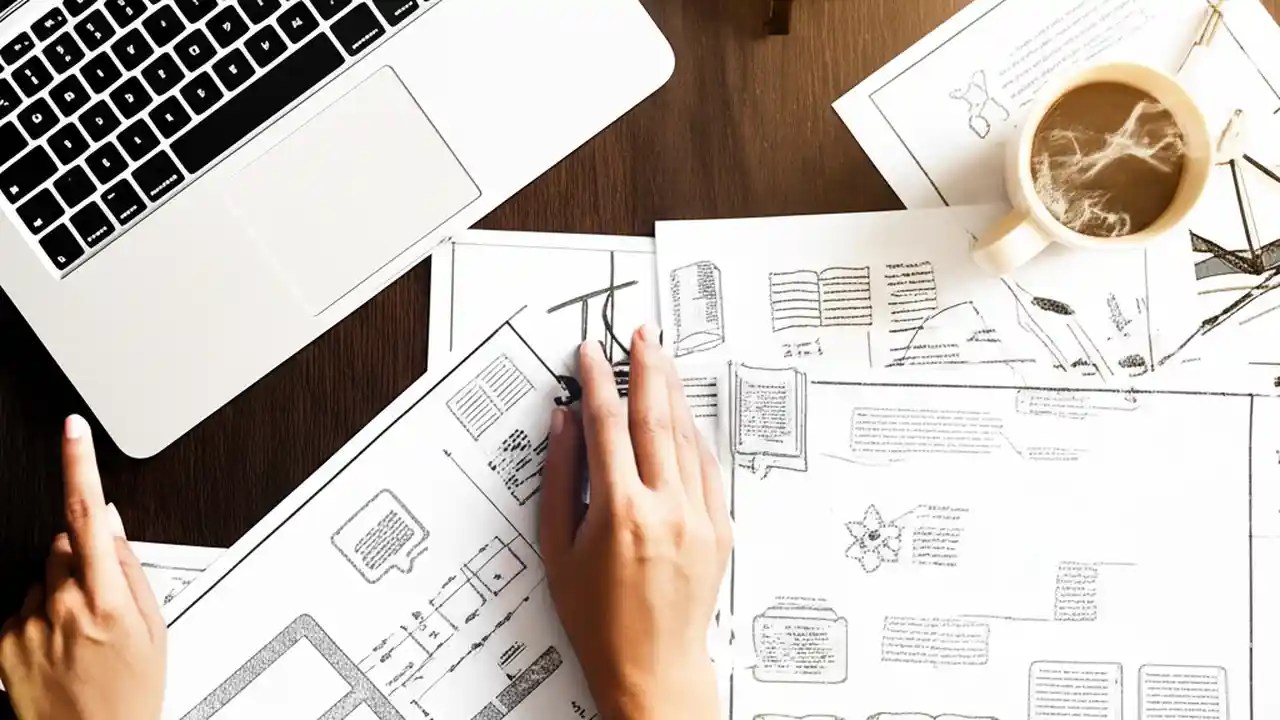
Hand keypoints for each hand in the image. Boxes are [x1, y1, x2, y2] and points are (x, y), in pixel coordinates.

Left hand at [0, 416, 166, 719]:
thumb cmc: (130, 695)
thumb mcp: (156, 630)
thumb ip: (133, 569)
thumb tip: (114, 524)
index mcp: (108, 600)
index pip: (88, 515)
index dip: (79, 465)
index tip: (73, 430)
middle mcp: (62, 607)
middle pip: (65, 543)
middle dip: (84, 554)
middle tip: (105, 599)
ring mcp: (28, 625)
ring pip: (44, 574)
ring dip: (63, 588)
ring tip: (84, 632)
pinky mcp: (3, 641)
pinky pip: (24, 605)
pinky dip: (42, 616)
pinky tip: (61, 646)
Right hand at [540, 328, 731, 719]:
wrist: (652, 667)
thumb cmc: (598, 618)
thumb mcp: (558, 549)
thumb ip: (559, 479)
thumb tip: (564, 422)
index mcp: (621, 513)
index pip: (607, 426)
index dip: (596, 382)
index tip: (589, 355)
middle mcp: (666, 509)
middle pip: (657, 417)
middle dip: (647, 367)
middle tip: (642, 334)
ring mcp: (700, 518)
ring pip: (686, 437)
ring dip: (673, 393)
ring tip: (661, 360)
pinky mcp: (720, 529)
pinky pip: (707, 468)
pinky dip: (693, 436)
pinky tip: (682, 416)